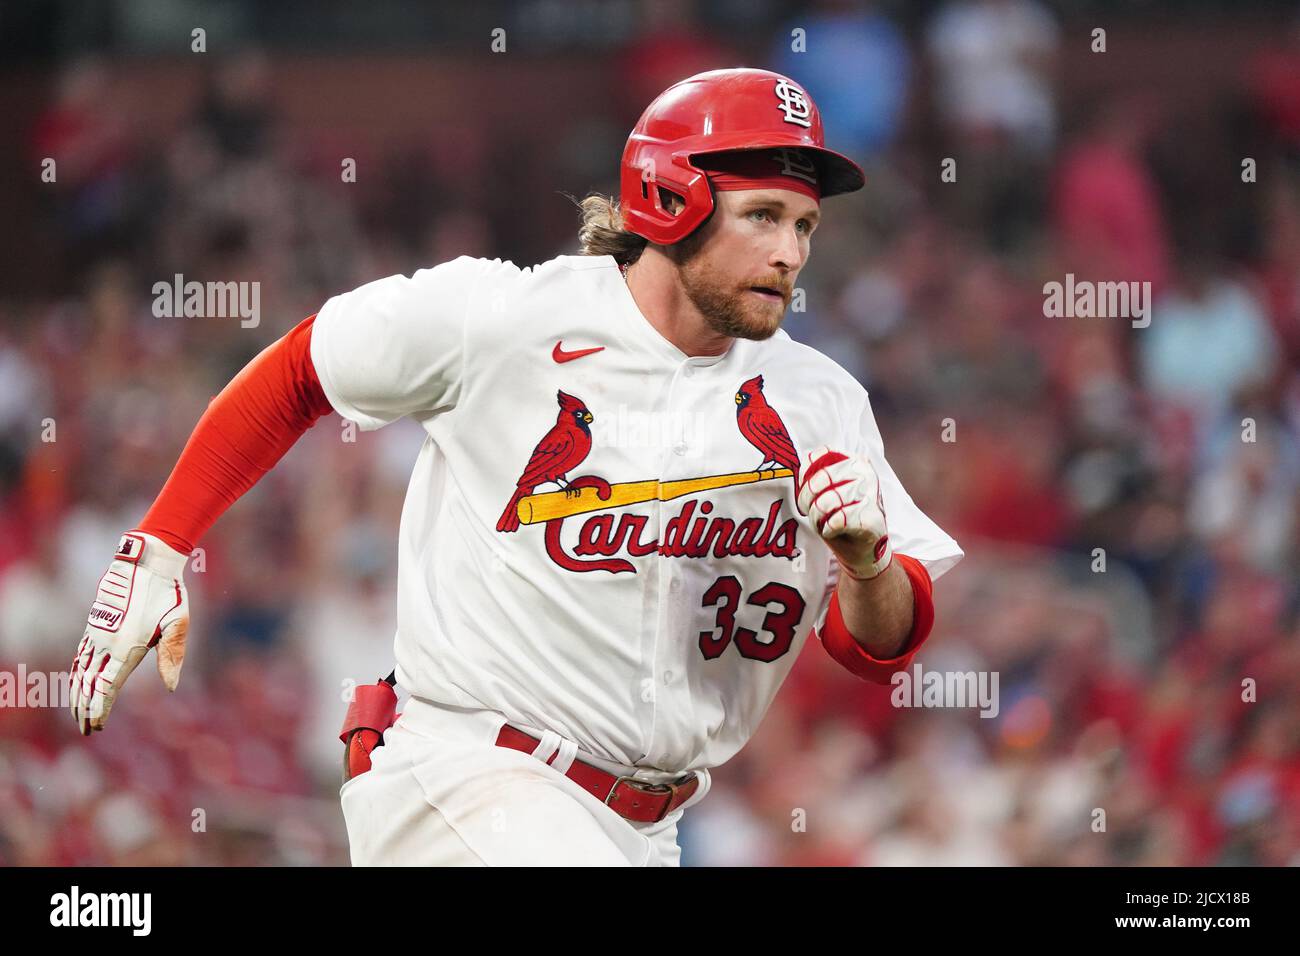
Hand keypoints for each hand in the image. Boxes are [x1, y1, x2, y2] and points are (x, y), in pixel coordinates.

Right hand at [70, 531, 189, 734]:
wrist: (146, 561)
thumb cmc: (168, 593)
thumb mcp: (178, 623)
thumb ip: (173, 654)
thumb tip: (172, 687)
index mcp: (126, 646)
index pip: (106, 686)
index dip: (99, 708)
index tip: (97, 725)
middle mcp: (106, 642)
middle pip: (89, 684)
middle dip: (86, 709)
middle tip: (87, 730)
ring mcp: (96, 632)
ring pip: (81, 670)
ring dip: (78, 694)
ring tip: (79, 714)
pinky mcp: (94, 623)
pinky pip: (80, 654)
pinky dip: (76, 673)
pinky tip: (77, 682)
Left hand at [796, 446, 891, 580]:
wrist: (865, 549)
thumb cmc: (843, 518)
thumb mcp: (828, 491)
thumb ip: (816, 476)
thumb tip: (802, 471)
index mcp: (855, 461)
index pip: (822, 454)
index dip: (805, 474)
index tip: (805, 489)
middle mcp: (866, 473)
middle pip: (821, 478)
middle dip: (807, 498)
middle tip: (810, 510)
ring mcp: (871, 494)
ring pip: (826, 501)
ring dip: (816, 517)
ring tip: (823, 522)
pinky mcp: (872, 518)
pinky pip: (836, 520)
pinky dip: (828, 529)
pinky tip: (833, 530)